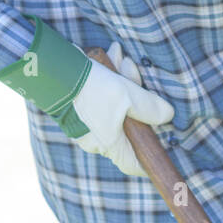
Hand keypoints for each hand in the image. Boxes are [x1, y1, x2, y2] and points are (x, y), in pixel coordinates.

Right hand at [71, 40, 173, 175]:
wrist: (54, 72)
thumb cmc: (93, 89)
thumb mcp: (129, 96)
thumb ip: (150, 108)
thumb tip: (168, 116)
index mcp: (109, 144)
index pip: (133, 165)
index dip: (147, 161)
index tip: (159, 152)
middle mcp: (96, 140)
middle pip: (128, 126)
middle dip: (136, 99)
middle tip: (133, 70)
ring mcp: (85, 126)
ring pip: (114, 107)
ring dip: (122, 82)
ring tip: (121, 58)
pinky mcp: (77, 111)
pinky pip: (100, 99)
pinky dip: (108, 81)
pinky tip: (110, 58)